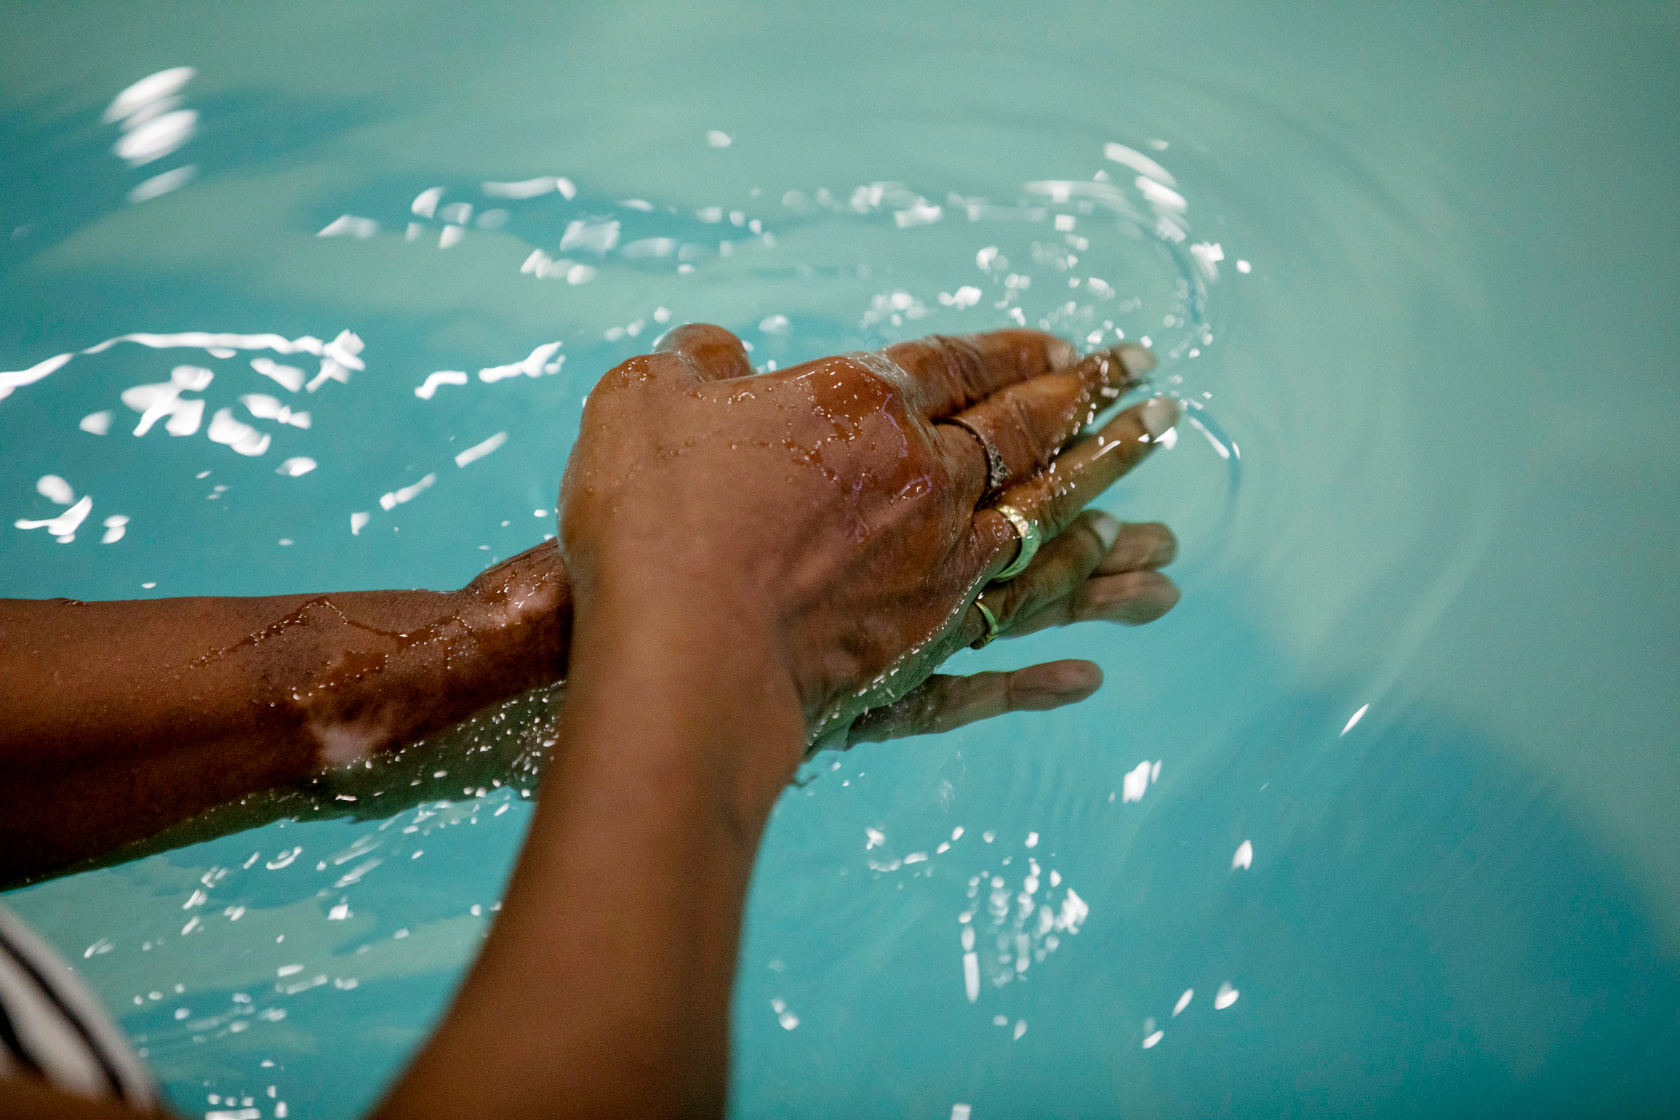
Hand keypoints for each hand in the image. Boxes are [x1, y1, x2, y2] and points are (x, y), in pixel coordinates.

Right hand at [559, 325, 1177, 773]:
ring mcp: (936, 570)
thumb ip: (694, 365)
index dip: (1018, 352)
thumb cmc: (657, 520)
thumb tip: (716, 352)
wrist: (679, 655)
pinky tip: (1092, 673)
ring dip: (1109, 515)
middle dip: (1094, 406)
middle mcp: (923, 480)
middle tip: (1151, 387)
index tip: (1074, 348)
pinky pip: (1006, 651)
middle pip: (1027, 434)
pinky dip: (1048, 667)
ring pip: (1045, 530)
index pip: (960, 365)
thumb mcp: (648, 402)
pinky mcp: (923, 650)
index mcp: (866, 406)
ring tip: (1166, 526)